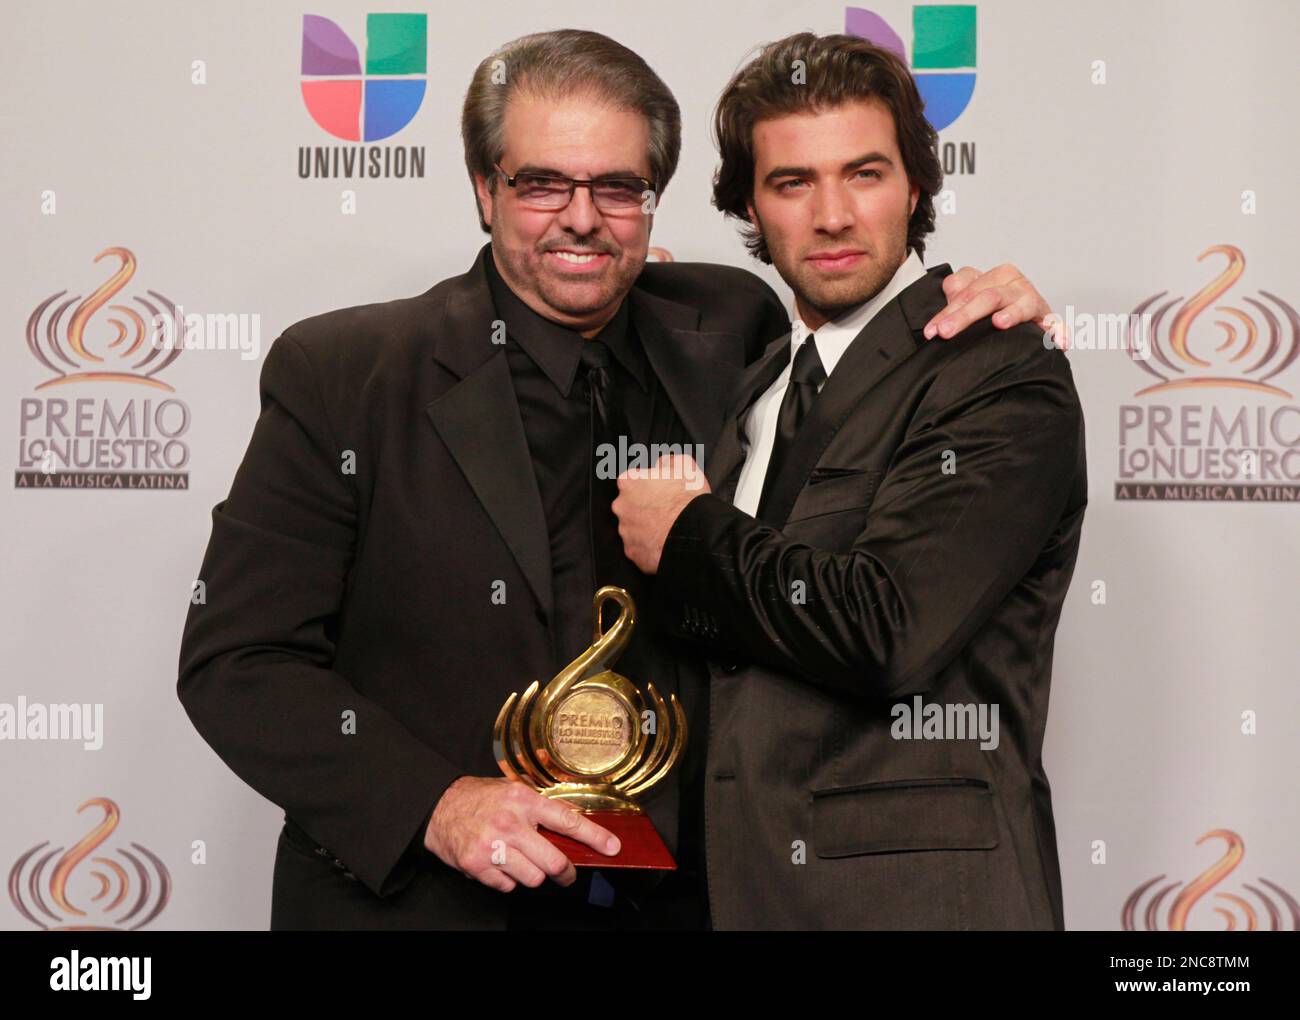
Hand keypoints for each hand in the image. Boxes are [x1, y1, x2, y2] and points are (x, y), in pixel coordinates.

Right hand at [424, 776, 619, 891]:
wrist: (438, 807)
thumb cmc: (479, 798)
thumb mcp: (513, 789)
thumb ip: (542, 804)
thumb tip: (574, 821)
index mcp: (523, 801)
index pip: (567, 821)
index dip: (594, 836)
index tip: (612, 847)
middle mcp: (509, 823)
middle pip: (553, 862)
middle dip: (565, 872)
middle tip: (565, 873)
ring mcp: (493, 847)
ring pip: (532, 878)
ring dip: (532, 875)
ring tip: (522, 861)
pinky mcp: (477, 866)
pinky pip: (508, 887)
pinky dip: (508, 881)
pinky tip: (500, 865)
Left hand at [613, 454, 709, 574]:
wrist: (695, 533)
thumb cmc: (688, 498)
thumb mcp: (684, 464)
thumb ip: (666, 461)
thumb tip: (661, 464)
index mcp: (629, 482)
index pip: (633, 480)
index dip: (648, 485)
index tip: (661, 491)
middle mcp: (621, 506)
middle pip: (629, 505)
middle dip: (643, 508)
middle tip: (665, 511)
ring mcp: (625, 531)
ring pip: (633, 528)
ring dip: (646, 528)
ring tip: (667, 529)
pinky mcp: (633, 553)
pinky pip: (639, 548)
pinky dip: (649, 547)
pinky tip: (664, 544)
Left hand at [923, 263, 1064, 348]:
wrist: (1019, 312)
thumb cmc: (989, 306)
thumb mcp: (969, 298)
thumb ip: (954, 298)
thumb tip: (940, 314)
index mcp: (993, 276)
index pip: (965, 291)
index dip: (946, 311)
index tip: (931, 331)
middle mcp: (1013, 282)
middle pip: (986, 297)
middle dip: (964, 316)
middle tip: (946, 332)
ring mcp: (1031, 298)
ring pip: (1018, 305)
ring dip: (1010, 314)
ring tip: (1000, 322)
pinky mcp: (1047, 316)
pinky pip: (1054, 324)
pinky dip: (1057, 331)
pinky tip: (1058, 341)